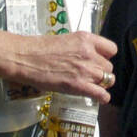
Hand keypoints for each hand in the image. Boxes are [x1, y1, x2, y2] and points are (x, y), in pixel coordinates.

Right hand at [3, 31, 117, 103]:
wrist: (24, 57)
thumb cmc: (39, 49)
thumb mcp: (66, 40)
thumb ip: (80, 48)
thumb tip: (86, 57)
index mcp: (86, 39)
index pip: (111, 49)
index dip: (106, 57)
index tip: (100, 61)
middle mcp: (89, 53)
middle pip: (108, 67)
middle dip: (101, 72)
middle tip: (91, 76)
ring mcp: (85, 69)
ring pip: (107, 80)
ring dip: (101, 84)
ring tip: (92, 86)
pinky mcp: (78, 85)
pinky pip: (101, 94)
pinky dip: (102, 97)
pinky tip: (99, 98)